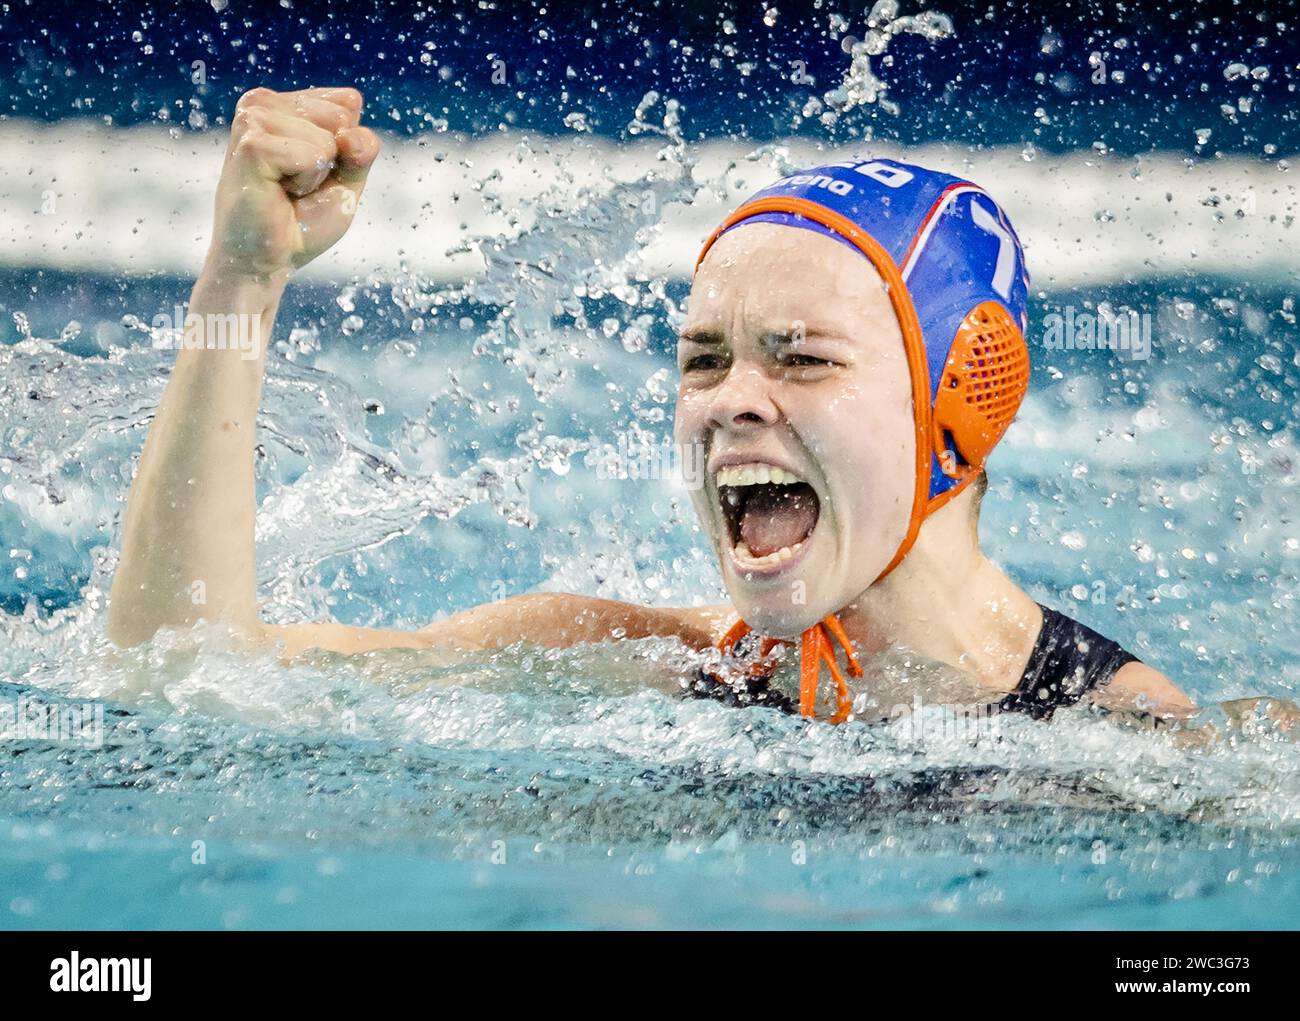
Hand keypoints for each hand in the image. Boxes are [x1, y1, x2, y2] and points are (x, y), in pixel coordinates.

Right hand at [206, 86, 380, 279]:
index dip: (347, 150)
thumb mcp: (346, 181)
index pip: (348, 103)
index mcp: (285, 103)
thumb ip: (361, 151)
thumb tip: (353, 133)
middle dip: (332, 162)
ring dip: (315, 176)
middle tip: (297, 187)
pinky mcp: (251, 143)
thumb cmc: (301, 222)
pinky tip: (277, 191)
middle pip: (341, 117)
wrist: (266, 258)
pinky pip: (312, 156)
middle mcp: (264, 102)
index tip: (314, 173)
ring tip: (284, 190)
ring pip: (327, 139)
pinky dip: (305, 183)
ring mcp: (253, 119)